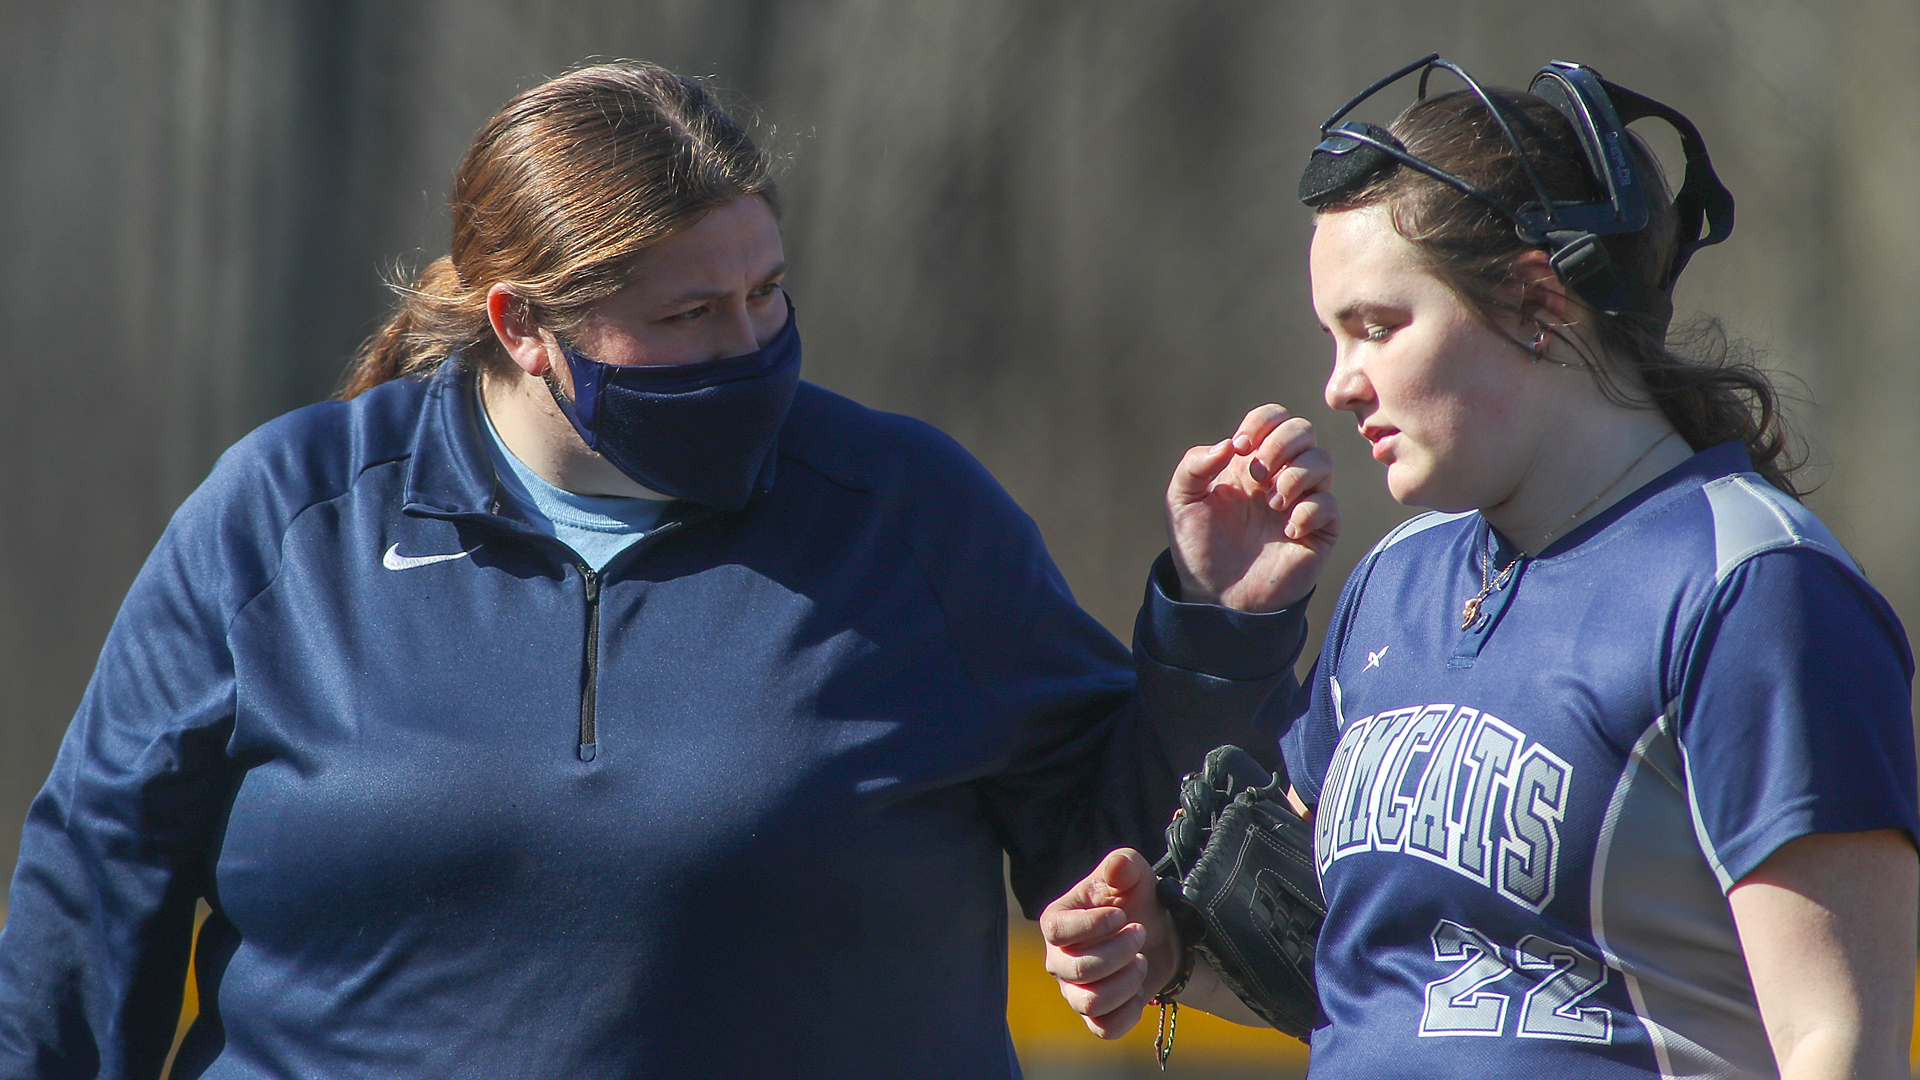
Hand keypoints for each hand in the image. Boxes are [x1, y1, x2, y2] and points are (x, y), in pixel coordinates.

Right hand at [1040, 848, 1179, 1038]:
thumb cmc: (1136, 902)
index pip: (1056, 930)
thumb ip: (1124, 865)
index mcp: (1058, 922)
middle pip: (1076, 969)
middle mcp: (1058, 960)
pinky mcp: (1095, 1017)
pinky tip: (1140, 990)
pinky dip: (1129, 1011)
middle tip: (1140, 933)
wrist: (1158, 937)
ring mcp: (1074, 991)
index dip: (1091, 926)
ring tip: (1141, 960)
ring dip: (1126, 981)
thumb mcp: (1134, 875)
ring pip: (1090, 1002)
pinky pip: (1104, 1028)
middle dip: (1118, 952)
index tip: (1122, 915)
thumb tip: (1117, 867)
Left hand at [1167, 404, 1337, 611]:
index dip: (1262, 422)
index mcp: (1249, 461)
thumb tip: (1228, 444)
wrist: (1214, 594)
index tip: (1241, 447)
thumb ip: (1194, 465)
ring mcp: (1301, 501)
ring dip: (1297, 475)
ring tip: (1272, 504)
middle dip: (1282, 443)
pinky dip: (1309, 511)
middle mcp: (1279, 475)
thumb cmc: (1198, 545)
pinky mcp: (1318, 531)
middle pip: (1303, 430)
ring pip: (1323, 461)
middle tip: (1257, 474)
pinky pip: (1330, 505)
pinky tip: (1286, 531)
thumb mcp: (1181, 501)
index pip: (1273, 418)